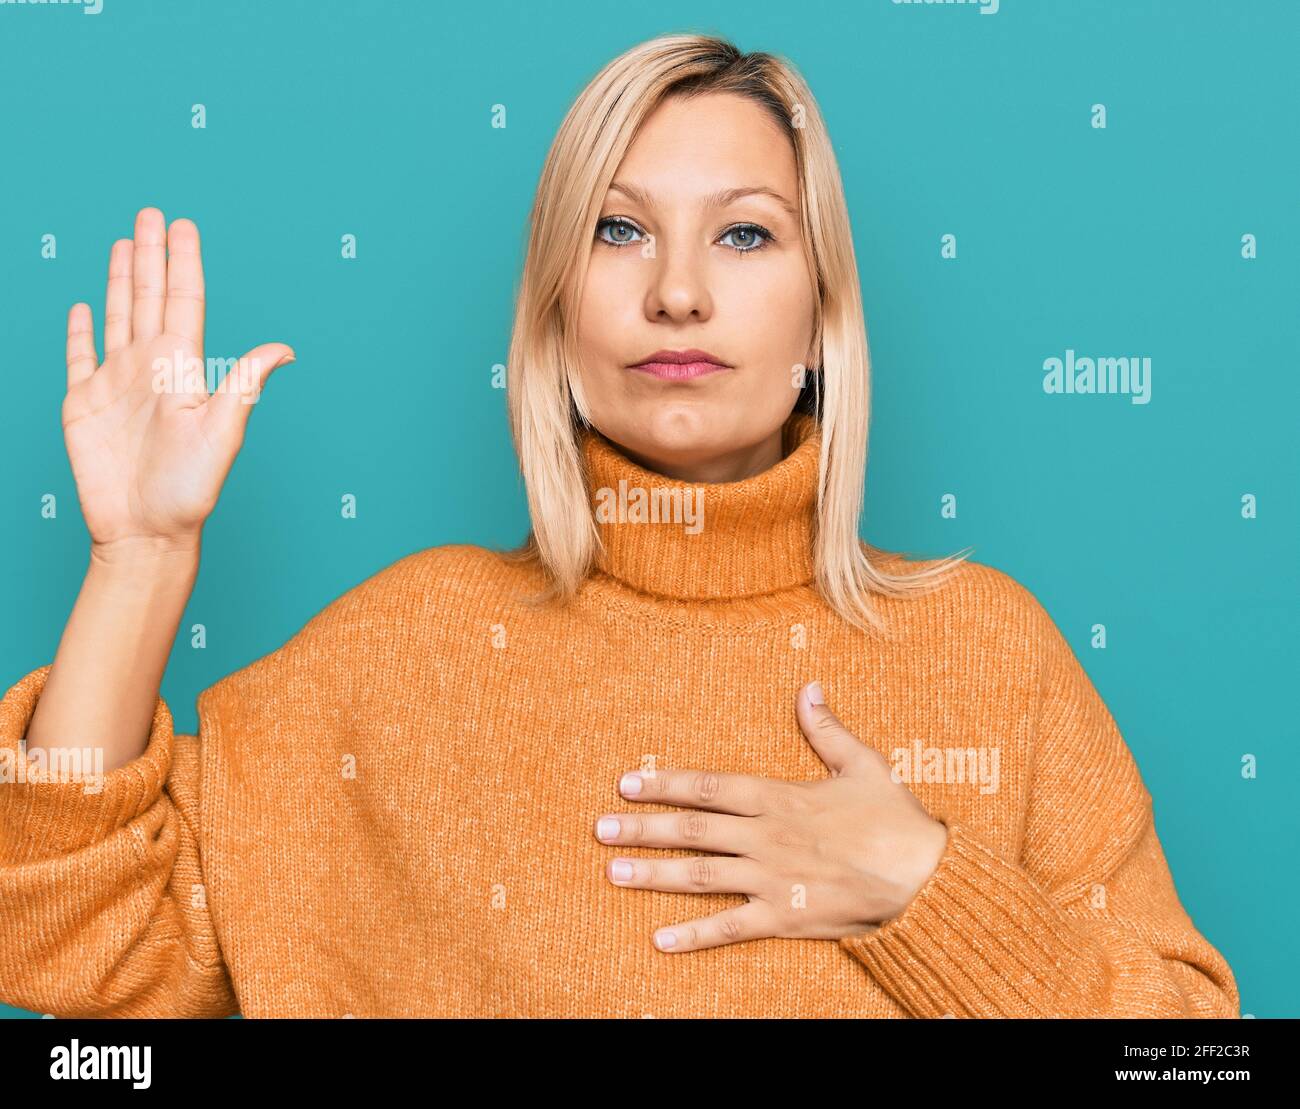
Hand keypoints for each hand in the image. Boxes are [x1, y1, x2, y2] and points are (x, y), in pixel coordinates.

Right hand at [63, 206, 294, 557]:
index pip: (183, 302)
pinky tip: (83, 307)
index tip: (183, 225)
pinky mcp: (83, 405)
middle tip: (150, 214)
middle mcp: (149, 369)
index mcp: (182, 369)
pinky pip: (78, 358)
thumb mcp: (222, 432)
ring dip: (118, 280)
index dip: (182, 263)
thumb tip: (285, 349)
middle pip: (146, 297)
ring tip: (123, 244)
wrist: (145, 531)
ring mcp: (114, 384)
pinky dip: (79, 332)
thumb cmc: (188, 490)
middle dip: (149, 255)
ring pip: (115, 316)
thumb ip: (244, 384)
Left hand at [594, 681, 949, 952]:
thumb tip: (808, 687)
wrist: (924, 879)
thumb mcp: (863, 763)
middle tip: (599, 827)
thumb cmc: (894, 820)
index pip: (708, 787)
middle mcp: (765, 838)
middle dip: (642, 828)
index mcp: (778, 797)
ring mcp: (770, 880)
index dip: (664, 785)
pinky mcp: (782, 917)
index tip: (627, 783)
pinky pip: (730, 929)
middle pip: (692, 831)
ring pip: (699, 877)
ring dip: (652, 875)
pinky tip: (660, 940)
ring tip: (612, 872)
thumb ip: (826, 728)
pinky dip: (694, 936)